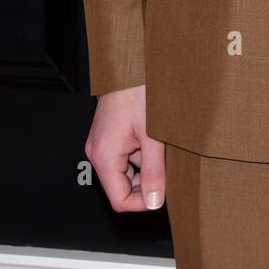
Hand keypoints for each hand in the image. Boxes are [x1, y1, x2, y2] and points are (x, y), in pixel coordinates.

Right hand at [84, 84, 165, 212]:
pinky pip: (126, 155)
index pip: (120, 200)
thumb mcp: (152, 135)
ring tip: (163, 147)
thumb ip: (154, 170)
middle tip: (169, 168)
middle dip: (148, 182)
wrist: (129, 65)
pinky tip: (156, 138)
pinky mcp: (110, 135)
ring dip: (147, 166)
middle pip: (123, 186)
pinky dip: (143, 153)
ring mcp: (103, 143)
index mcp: (104, 156)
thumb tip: (155, 201)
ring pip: (128, 170)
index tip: (163, 195)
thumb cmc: (137, 92)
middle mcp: (99, 152)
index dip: (143, 203)